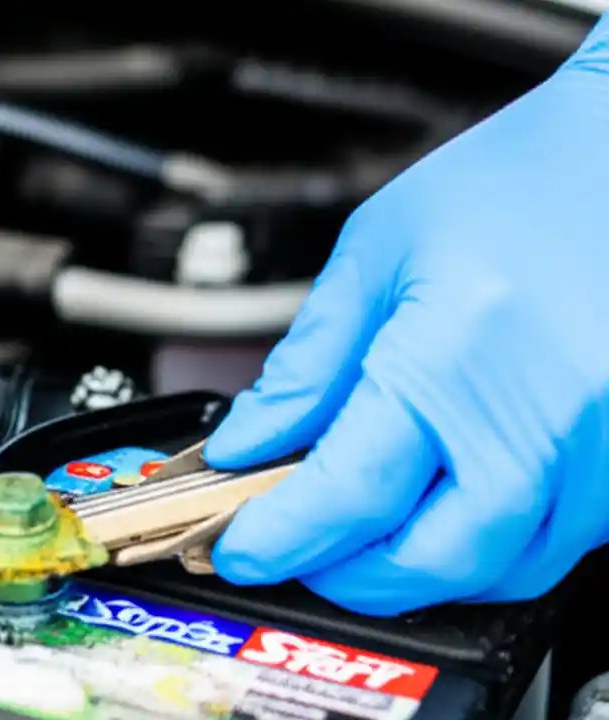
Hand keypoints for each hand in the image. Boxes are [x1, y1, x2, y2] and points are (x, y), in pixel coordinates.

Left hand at [203, 15, 608, 615]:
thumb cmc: (520, 178)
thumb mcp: (379, 255)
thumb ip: (308, 365)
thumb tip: (246, 443)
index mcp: (459, 356)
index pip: (349, 494)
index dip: (280, 537)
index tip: (238, 549)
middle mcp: (550, 417)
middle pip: (432, 563)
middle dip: (348, 573)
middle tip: (297, 543)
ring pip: (505, 569)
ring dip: (421, 567)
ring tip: (366, 522)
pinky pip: (563, 540)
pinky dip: (492, 540)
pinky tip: (450, 500)